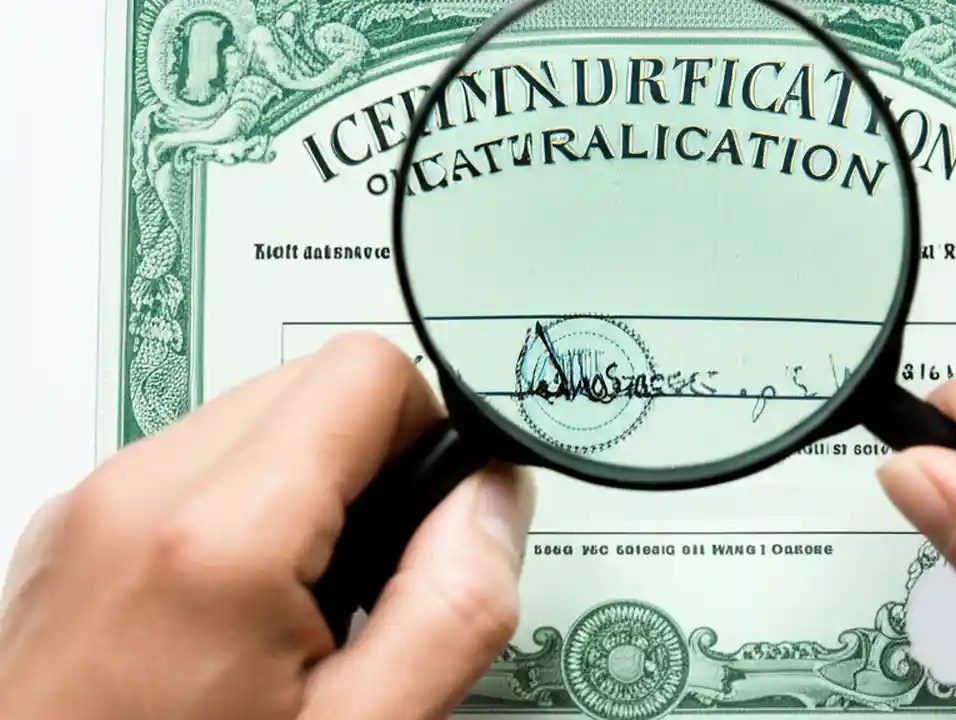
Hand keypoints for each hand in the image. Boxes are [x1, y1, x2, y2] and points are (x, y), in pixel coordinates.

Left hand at [0, 334, 534, 719]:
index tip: (436, 519)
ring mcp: (89, 508)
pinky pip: (195, 463)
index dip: (432, 436)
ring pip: (254, 417)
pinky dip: (247, 508)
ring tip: (307, 606)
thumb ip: (451, 608)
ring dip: (310, 486)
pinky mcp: (71, 531)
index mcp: (216, 539)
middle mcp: (134, 495)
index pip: (369, 372)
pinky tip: (245, 609)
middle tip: (374, 577)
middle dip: (372, 461)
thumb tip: (493, 500)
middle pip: (311, 382)